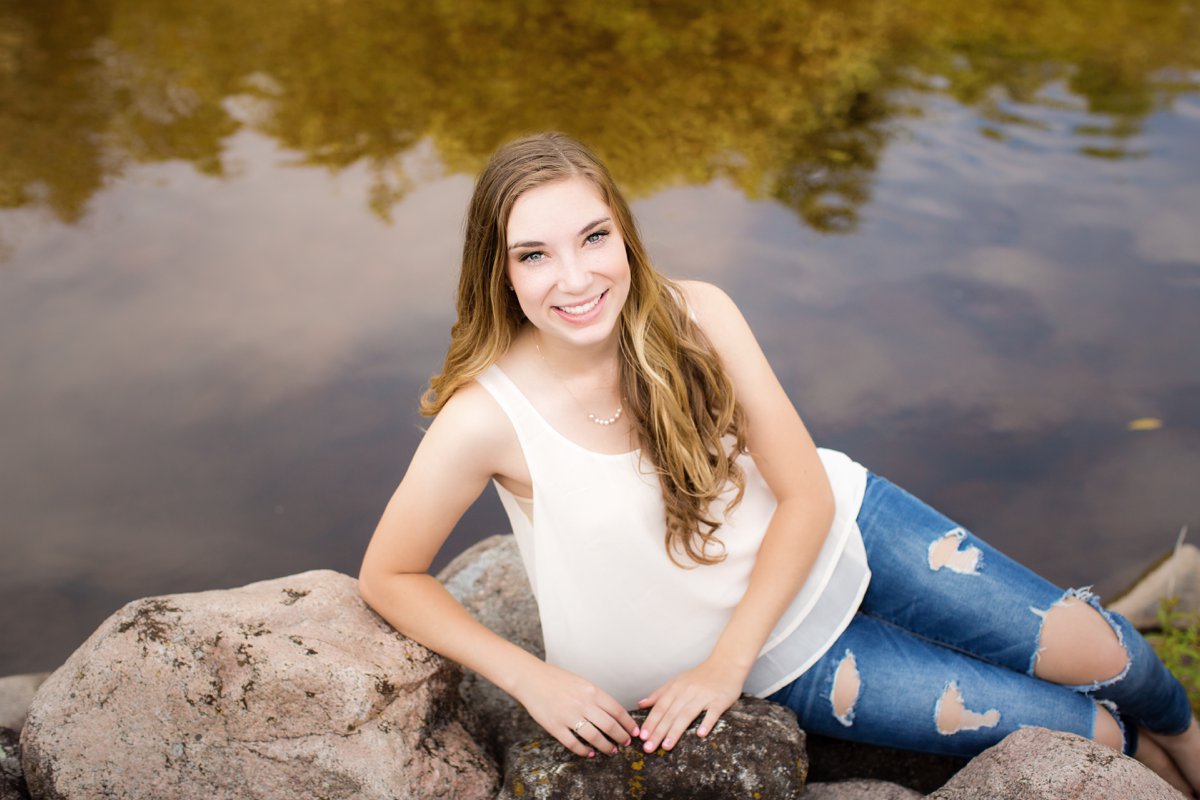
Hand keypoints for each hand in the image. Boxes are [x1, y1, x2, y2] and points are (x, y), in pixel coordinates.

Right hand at [512, 661, 638, 757]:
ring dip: (606, 747)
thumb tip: (613, 713)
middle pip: (609, 726)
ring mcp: (568, 716)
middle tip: (625, 743)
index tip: (633, 732)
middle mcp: (583, 704)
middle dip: (620, 737)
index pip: (617, 710)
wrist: (531, 678)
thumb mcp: (582, 683)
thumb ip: (596, 697)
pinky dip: (583, 751)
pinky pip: (573, 743)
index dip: (628, 724)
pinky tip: (589, 753)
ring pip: (594, 738)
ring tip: (611, 751)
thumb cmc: (557, 679)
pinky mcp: (555, 727)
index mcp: (591, 691)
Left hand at [636, 658, 744, 751]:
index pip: (660, 707)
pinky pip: (713, 712)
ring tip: (666, 746)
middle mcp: (688, 691)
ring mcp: (704, 696)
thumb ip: (659, 693)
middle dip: (658, 731)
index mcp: (676, 687)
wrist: (726, 664)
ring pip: (687, 714)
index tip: (642, 736)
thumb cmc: (700, 675)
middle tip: (649, 748)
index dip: (650, 722)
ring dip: (675, 731)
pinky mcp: (720, 700)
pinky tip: (700, 734)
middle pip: (670, 714)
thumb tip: (640, 704)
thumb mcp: (677, 681)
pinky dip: (706, 723)